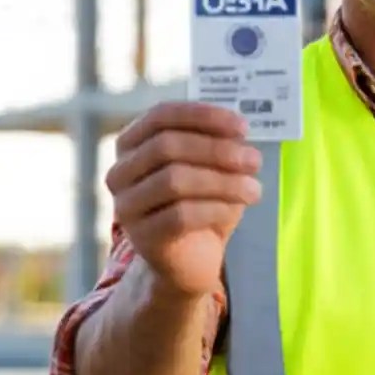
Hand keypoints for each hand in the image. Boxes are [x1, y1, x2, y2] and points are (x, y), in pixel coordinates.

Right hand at [107, 102, 262, 297]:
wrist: (190, 259)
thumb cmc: (200, 202)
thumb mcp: (211, 166)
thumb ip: (219, 143)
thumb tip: (238, 133)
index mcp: (132, 143)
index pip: (161, 116)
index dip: (203, 116)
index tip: (243, 126)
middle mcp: (120, 172)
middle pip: (166, 146)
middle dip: (217, 150)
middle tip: (254, 160)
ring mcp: (126, 206)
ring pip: (174, 181)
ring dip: (222, 181)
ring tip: (254, 189)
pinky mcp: (141, 238)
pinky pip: (179, 215)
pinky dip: (214, 208)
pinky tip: (235, 210)